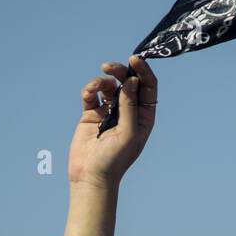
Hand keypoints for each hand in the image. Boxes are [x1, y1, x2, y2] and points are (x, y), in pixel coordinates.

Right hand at [67, 54, 157, 187]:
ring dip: (101, 81)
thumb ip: (129, 106)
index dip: (143, 71)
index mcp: (144, 116)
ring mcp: (109, 112)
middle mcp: (128, 111)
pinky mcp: (91, 114)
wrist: (91, 176)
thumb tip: (132, 80)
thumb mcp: (128, 133)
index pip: (147, 87)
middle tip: (108, 66)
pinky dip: (89, 90)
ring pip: (108, 86)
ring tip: (93, 88)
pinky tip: (87, 94)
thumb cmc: (115, 159)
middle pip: (127, 82)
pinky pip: (92, 95)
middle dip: (119, 71)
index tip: (134, 59)